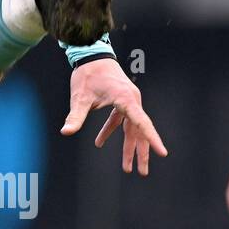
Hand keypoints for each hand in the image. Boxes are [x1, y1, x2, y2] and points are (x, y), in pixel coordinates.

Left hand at [61, 59, 167, 174]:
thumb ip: (75, 115)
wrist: (91, 56)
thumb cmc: (87, 74)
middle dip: (140, 152)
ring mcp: (129, 101)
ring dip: (129, 147)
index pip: (141, 122)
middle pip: (139, 130)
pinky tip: (99, 142)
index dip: (151, 138)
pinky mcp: (122, 101)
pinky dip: (111, 131)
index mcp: (125, 99)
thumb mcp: (79, 97)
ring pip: (132, 128)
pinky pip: (121, 121)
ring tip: (128, 168)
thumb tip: (66, 131)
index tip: (162, 152)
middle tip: (141, 172)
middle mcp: (132, 101)